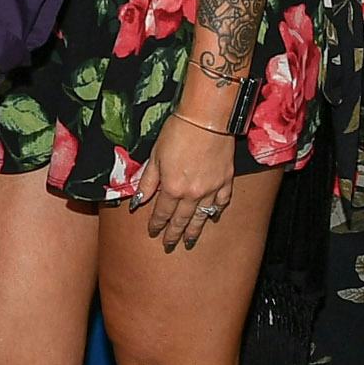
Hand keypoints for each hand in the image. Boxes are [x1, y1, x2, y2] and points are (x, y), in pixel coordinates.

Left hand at [133, 111, 239, 251]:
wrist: (207, 119)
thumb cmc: (177, 133)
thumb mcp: (155, 157)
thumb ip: (147, 182)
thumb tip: (137, 202)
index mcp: (172, 188)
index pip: (162, 213)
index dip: (156, 224)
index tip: (153, 233)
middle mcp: (192, 193)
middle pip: (181, 219)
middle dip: (174, 234)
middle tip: (169, 245)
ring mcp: (212, 188)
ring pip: (202, 216)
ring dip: (194, 230)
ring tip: (189, 241)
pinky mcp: (226, 180)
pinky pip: (222, 202)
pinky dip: (217, 211)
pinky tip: (212, 217)